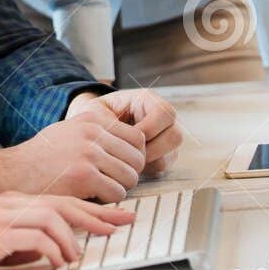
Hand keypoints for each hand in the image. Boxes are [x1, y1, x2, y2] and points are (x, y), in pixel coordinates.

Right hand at [0, 191, 134, 269]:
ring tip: (78, 256)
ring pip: (50, 215)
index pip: (48, 198)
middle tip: (121, 223)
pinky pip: (36, 237)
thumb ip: (15, 241)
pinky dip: (54, 250)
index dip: (82, 209)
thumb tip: (51, 250)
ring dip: (71, 238)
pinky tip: (58, 262)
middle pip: (56, 200)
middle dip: (93, 214)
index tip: (110, 217)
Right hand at [7, 105, 146, 201]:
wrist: (13, 172)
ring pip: (130, 177)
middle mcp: (92, 132)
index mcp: (91, 119)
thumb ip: (97, 133)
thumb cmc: (39, 157)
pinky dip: (108, 201)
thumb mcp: (69, 131)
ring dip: (119, 189)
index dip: (133, 157)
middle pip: (137, 158)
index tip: (120, 168)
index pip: (138, 137)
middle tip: (111, 183)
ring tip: (99, 191)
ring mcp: (89, 152)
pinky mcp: (84, 175)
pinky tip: (90, 198)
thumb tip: (133, 142)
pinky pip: (117, 193)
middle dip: (128, 175)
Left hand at [68, 89, 182, 177]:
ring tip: (126, 159)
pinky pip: (163, 167)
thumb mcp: (96, 111)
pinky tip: (128, 164)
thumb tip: (118, 134)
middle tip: (128, 152)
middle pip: (175, 135)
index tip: (128, 135)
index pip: (165, 113)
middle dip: (151, 148)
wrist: (93, 129)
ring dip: (148, 160)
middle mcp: (163, 120)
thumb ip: (108, 119)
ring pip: (171, 155)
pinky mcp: (163, 156)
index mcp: (148, 101)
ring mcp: (165, 139)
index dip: (150, 127)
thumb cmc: (95, 116)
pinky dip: (146, 168)